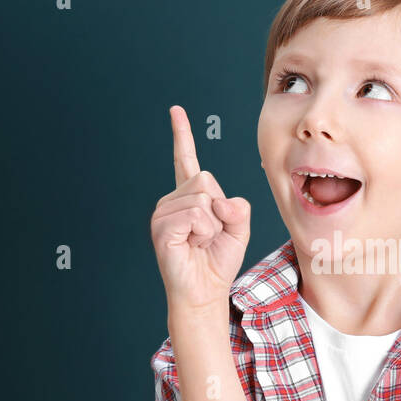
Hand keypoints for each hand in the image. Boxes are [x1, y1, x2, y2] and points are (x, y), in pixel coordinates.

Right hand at [149, 106, 250, 314]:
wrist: (206, 290)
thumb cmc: (219, 260)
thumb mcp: (239, 228)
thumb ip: (238, 206)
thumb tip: (218, 201)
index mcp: (191, 197)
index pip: (186, 160)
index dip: (182, 135)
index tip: (176, 111)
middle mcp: (173, 200)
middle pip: (206, 179)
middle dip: (220, 209)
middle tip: (211, 234)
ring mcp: (164, 212)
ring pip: (203, 197)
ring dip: (212, 224)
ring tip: (200, 241)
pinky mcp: (161, 226)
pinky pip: (195, 214)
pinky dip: (203, 231)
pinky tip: (192, 244)